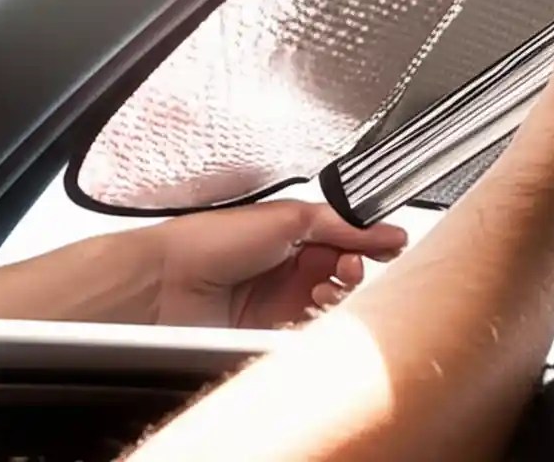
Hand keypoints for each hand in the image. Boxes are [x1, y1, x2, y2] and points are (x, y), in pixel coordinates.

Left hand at [150, 201, 406, 327]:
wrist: (166, 286)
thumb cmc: (213, 241)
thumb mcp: (288, 216)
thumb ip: (340, 223)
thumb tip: (384, 230)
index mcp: (296, 236)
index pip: (348, 241)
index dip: (368, 245)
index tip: (387, 247)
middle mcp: (292, 270)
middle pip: (347, 276)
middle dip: (357, 271)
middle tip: (351, 268)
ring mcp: (283, 304)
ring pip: (334, 307)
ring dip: (339, 298)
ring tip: (324, 289)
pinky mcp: (273, 336)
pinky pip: (312, 334)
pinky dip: (322, 325)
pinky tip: (312, 312)